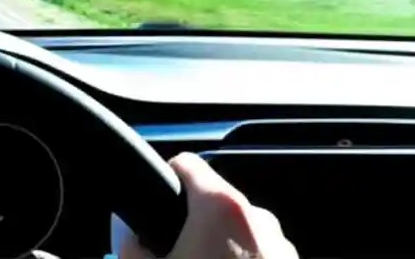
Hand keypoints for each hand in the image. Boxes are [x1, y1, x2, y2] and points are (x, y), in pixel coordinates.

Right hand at [112, 152, 296, 258]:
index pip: (186, 164)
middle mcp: (257, 219)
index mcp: (219, 208)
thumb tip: (133, 241)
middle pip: (213, 201)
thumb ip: (133, 247)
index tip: (157, 198)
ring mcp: (281, 246)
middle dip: (191, 224)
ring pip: (239, 231)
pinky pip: (260, 254)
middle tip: (173, 254)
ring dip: (219, 247)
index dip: (165, 179)